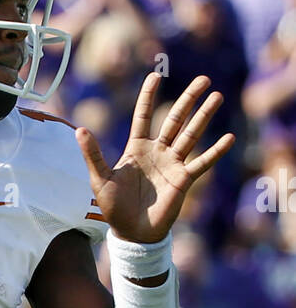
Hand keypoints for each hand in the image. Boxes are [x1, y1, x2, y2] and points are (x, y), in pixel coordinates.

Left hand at [76, 73, 236, 243]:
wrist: (132, 233)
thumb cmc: (114, 208)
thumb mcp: (99, 180)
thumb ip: (93, 155)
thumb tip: (79, 130)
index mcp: (136, 148)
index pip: (143, 115)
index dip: (149, 96)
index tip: (155, 75)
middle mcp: (157, 152)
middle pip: (175, 119)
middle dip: (188, 99)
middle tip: (204, 80)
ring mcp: (172, 164)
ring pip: (191, 134)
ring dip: (204, 116)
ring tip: (217, 96)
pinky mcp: (183, 180)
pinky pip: (202, 163)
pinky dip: (215, 151)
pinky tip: (229, 138)